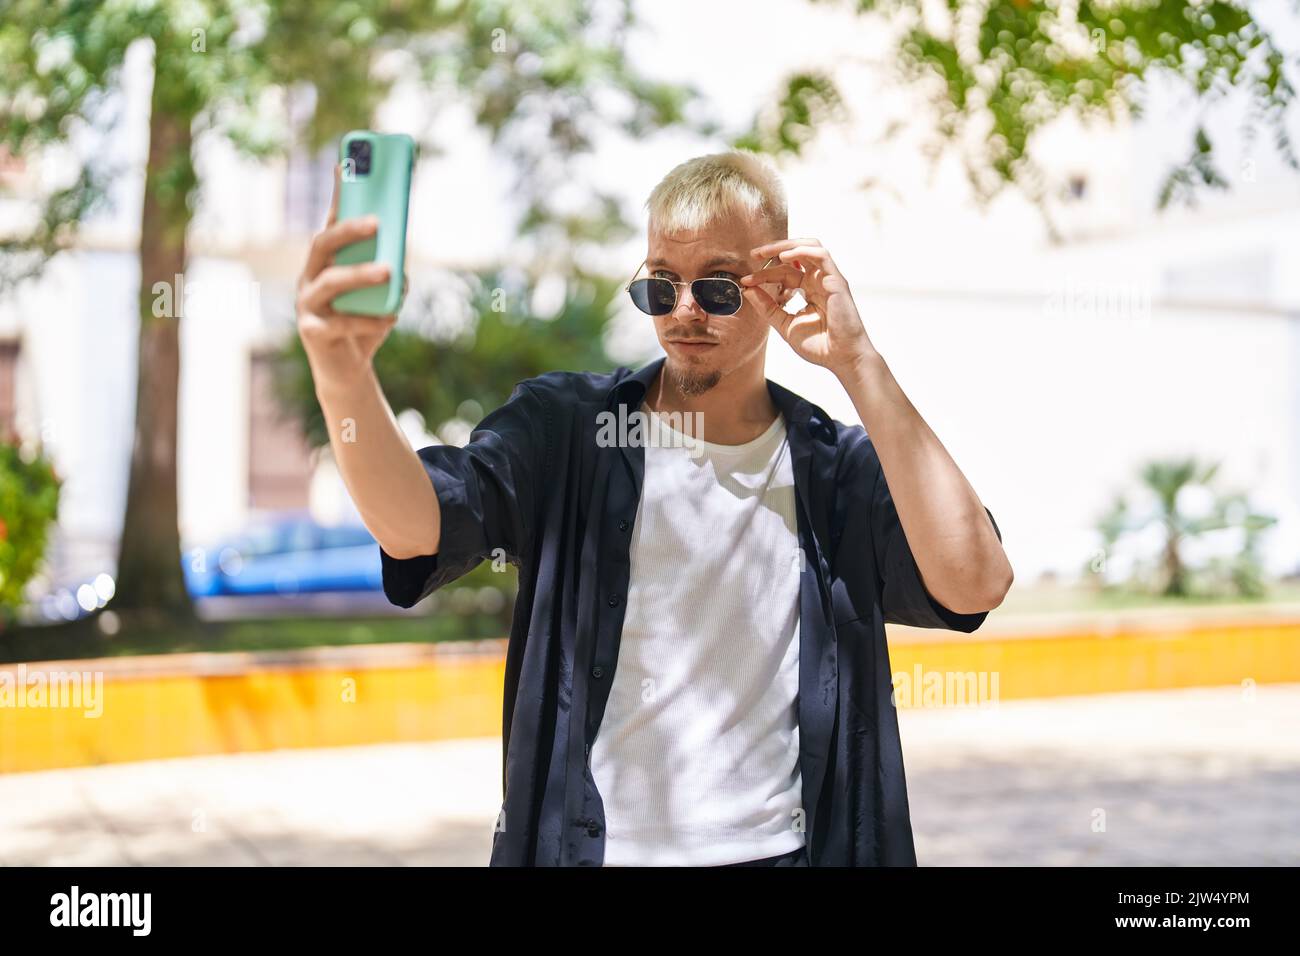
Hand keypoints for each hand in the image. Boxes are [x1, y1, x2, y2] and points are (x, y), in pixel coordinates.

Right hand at [295, 163, 405, 392]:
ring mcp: (307, 304)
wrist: (349, 371)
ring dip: (361, 274)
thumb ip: (387, 273)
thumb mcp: (380, 294)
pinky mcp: (312, 332)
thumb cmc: (365, 324)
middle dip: (348, 230)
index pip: (330, 221)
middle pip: (322, 244)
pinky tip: (389, 318)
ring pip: (330, 281)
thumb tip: (399, 257)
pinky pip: (342, 321)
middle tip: (378, 222)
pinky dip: (370, 319)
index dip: (337, 194)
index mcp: (325, 263)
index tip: (346, 162)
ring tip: (389, 271)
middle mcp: (309, 277)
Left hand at [741, 238, 874, 376]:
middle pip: (797, 254)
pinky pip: (821, 256)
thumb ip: (767, 307)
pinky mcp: (837, 281)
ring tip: (765, 252)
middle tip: (754, 253)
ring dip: (786, 245)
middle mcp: (819, 281)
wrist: (841, 359)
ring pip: (810, 247)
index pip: (785, 272)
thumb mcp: (784, 324)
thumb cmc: (819, 345)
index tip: (746, 281)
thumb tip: (748, 289)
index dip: (764, 274)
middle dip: (774, 249)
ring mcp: (829, 279)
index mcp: (809, 289)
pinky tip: (784, 257)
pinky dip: (802, 252)